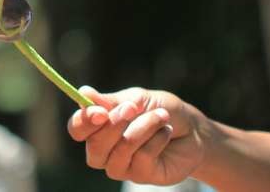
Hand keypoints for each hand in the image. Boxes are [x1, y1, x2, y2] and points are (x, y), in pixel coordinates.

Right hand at [66, 86, 210, 184]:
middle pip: (95, 145)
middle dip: (115, 125)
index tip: (100, 112)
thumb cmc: (159, 110)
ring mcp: (122, 166)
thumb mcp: (137, 99)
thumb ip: (111, 101)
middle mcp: (104, 150)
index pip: (77, 130)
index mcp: (96, 128)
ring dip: (142, 128)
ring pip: (121, 150)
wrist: (192, 130)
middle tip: (133, 107)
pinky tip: (166, 133)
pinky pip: (143, 158)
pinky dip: (157, 139)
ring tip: (161, 116)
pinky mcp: (142, 176)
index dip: (84, 122)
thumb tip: (83, 92)